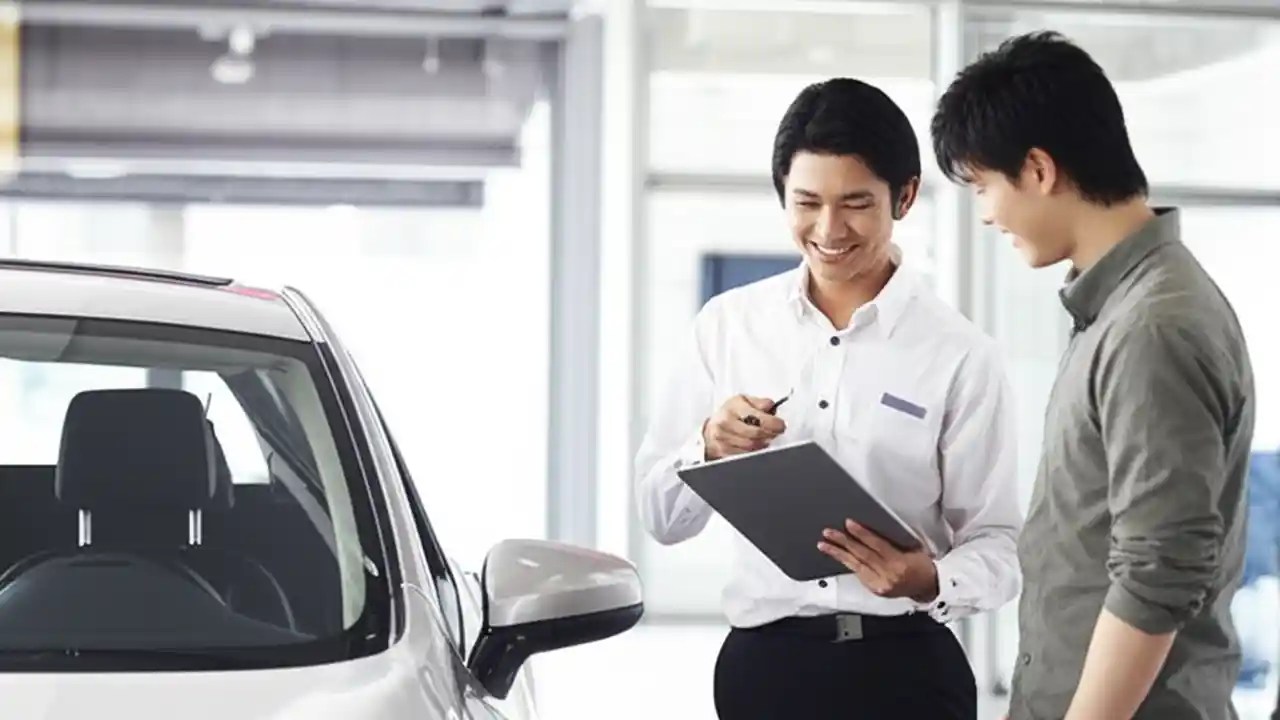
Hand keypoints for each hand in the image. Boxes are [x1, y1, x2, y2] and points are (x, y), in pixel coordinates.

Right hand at [702, 395, 785, 460]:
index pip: (757, 418)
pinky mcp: (722, 451)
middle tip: (776, 432)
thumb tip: (771, 406)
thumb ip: (759, 402)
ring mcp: (722, 439)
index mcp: (733, 408)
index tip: (781, 425)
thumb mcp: (743, 401)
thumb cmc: (731, 413)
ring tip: (766, 438)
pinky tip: (756, 445)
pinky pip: (744, 455)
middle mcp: (725, 423)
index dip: (773, 423)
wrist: (712, 427)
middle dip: (770, 434)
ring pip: (751, 447)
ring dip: (763, 444)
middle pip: (755, 434)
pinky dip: (754, 451)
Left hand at [818, 520, 937, 600]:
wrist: (930, 588)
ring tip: (824, 545)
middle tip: (829, 533)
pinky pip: (859, 574)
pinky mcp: (876, 590)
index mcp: (900, 563)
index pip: (876, 546)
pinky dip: (848, 563)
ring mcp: (881, 585)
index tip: (848, 524)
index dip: (861, 534)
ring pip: (856, 566)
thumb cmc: (923, 565)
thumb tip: (872, 528)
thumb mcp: (914, 549)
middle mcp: (889, 575)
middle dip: (843, 542)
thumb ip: (894, 541)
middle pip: (862, 555)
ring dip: (838, 554)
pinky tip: (837, 555)